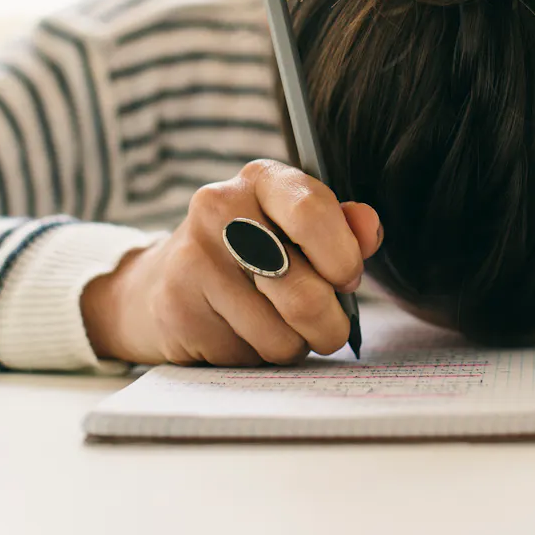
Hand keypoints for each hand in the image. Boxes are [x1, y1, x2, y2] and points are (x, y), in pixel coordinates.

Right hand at [81, 159, 382, 365]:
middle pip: (304, 292)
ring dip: (293, 344)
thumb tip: (370, 227)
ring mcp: (194, 258)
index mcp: (262, 178)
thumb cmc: (253, 251)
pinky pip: (246, 356)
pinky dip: (255, 356)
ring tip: (278, 324)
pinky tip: (239, 331)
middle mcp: (221, 208)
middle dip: (329, 323)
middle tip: (329, 326)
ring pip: (280, 336)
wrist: (164, 280)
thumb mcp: (299, 228)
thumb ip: (343, 227)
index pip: (312, 212)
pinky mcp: (177, 307)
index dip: (343, 258)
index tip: (348, 278)